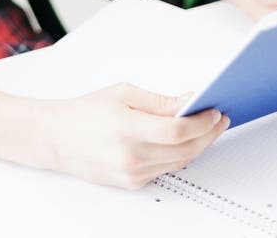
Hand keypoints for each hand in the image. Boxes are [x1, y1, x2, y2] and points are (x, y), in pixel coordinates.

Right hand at [26, 83, 228, 188]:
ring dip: (199, 145)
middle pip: (185, 150)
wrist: (56, 138)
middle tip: (219, 118)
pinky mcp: (132, 183)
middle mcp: (131, 157)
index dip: (202, 122)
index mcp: (128, 130)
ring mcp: (132, 174)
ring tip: (208, 127)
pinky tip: (186, 140)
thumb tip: (189, 101)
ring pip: (180, 163)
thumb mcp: (124, 93)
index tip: (215, 110)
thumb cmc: (86, 112)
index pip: (178, 130)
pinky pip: (166, 169)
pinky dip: (180, 155)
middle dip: (208, 134)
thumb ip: (160, 101)